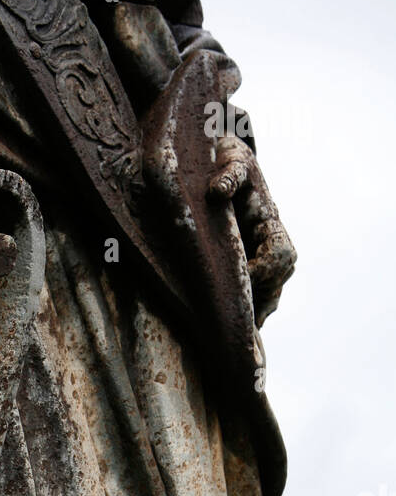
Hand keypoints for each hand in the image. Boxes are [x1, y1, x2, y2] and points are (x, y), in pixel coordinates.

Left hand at [208, 134, 296, 324]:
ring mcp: (269, 258)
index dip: (260, 272)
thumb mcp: (231, 162)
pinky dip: (251, 312)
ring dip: (257, 312)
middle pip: (278, 281)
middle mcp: (277, 244)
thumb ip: (227, 176)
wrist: (230, 163)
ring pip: (272, 294)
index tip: (236, 280)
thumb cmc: (230, 162)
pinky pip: (262, 297)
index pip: (279, 256)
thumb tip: (216, 191)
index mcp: (273, 223)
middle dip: (259, 298)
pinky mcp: (257, 267)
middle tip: (233, 317)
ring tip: (237, 333)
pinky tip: (235, 329)